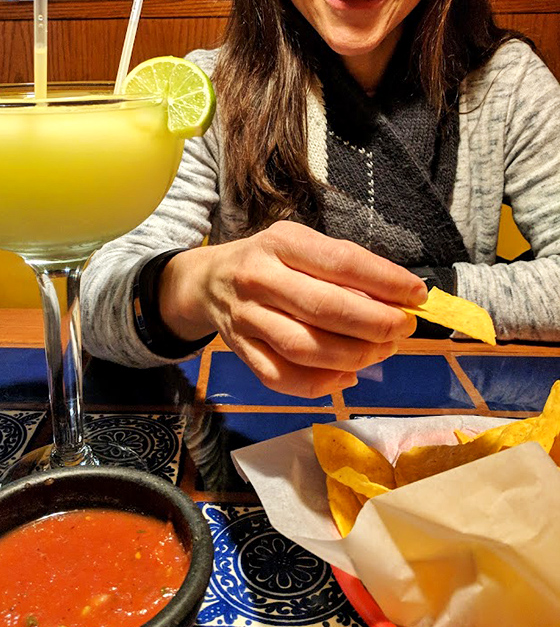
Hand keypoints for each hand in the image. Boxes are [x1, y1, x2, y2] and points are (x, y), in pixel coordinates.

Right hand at [158, 220, 427, 397]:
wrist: (208, 280)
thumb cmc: (269, 259)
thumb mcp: (300, 244)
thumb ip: (341, 266)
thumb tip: (397, 298)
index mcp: (280, 242)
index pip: (341, 262)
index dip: (385, 281)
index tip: (417, 295)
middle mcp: (259, 278)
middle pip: (324, 309)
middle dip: (375, 324)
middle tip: (403, 328)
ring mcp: (246, 318)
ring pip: (305, 348)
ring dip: (354, 356)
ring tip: (381, 351)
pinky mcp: (240, 351)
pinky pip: (281, 378)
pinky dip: (321, 384)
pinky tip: (347, 376)